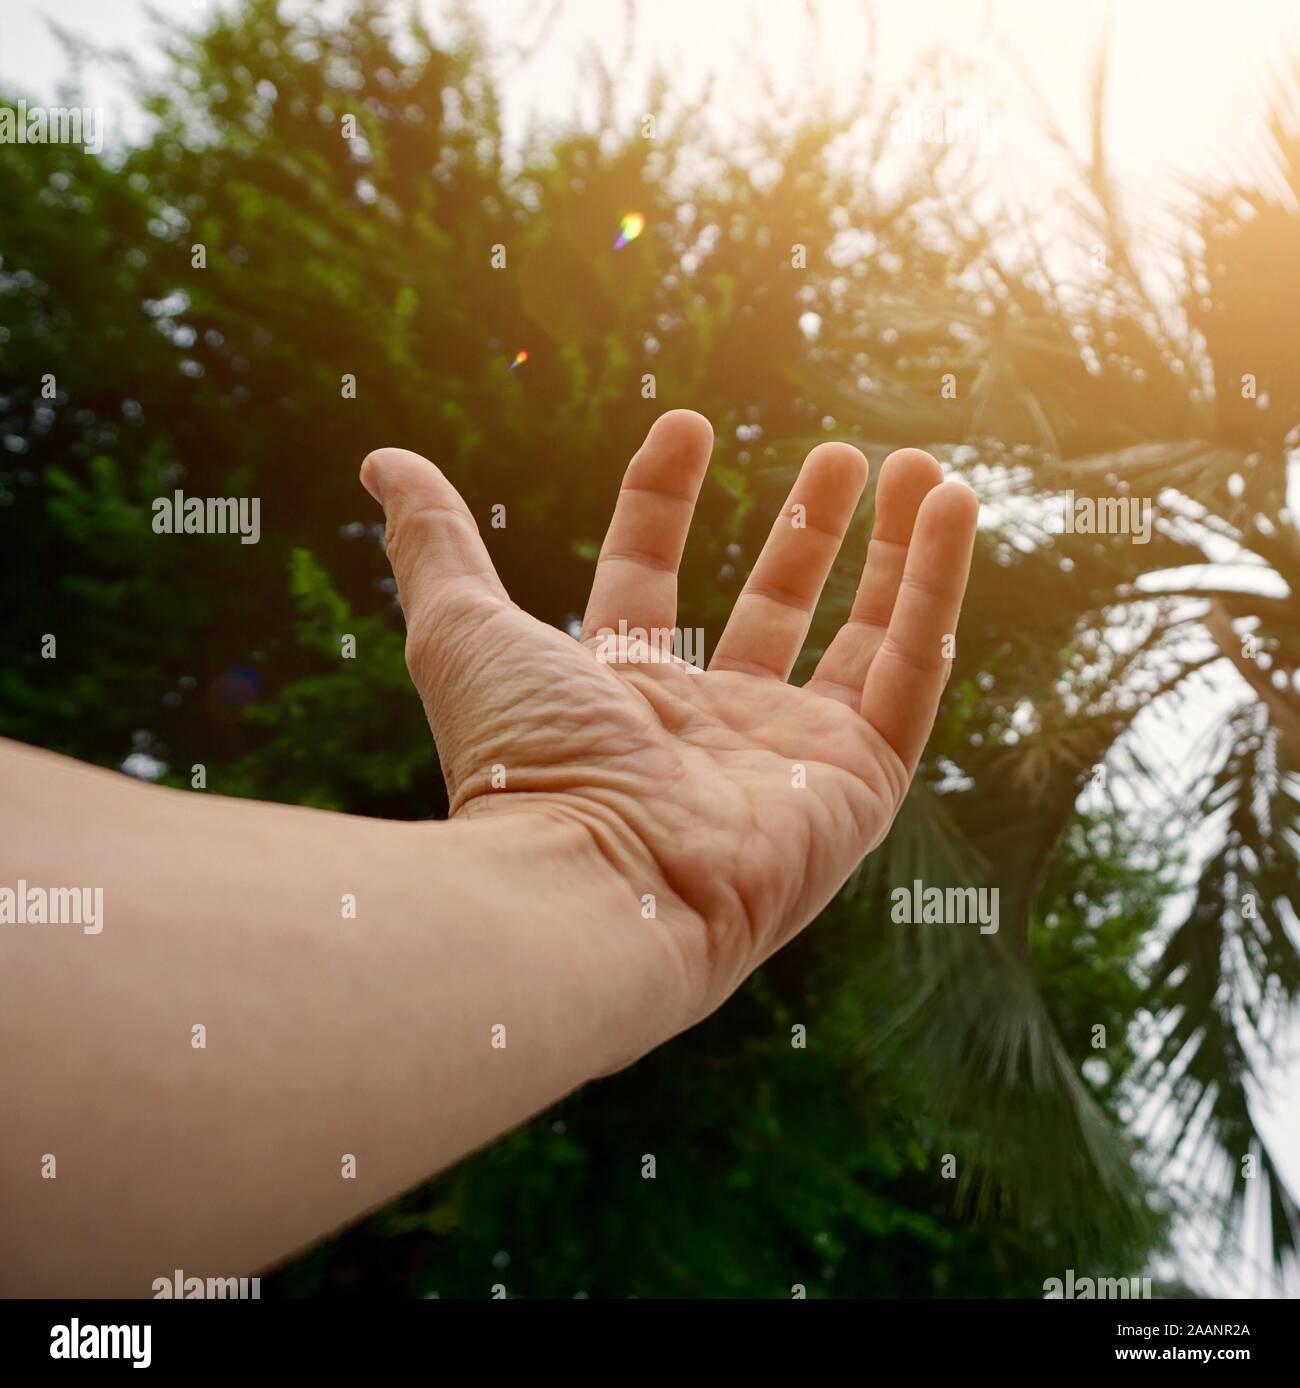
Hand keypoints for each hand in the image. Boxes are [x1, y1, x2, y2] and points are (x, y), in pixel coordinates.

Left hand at [361, 411, 977, 1024]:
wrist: (594, 887)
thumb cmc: (523, 768)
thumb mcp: (465, 631)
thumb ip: (435, 545)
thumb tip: (382, 461)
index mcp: (621, 691)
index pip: (648, 576)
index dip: (662, 498)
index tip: (686, 423)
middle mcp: (710, 725)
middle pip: (773, 609)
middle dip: (807, 532)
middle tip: (845, 457)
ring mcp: (791, 757)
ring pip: (862, 638)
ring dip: (896, 553)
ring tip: (925, 468)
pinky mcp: (860, 784)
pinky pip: (915, 674)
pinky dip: (939, 589)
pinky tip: (956, 509)